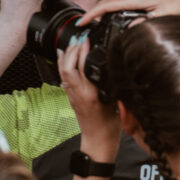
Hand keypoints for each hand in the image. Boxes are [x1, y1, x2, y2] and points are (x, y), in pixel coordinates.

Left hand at [58, 32, 119, 155]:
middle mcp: (78, 93)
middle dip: (71, 51)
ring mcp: (72, 95)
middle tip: (78, 39)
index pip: (84, 68)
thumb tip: (107, 68)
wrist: (98, 140)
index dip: (84, 52)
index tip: (87, 40)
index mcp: (92, 95)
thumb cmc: (110, 126)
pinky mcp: (70, 97)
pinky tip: (66, 59)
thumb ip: (109, 86)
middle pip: (68, 67)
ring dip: (65, 56)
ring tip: (70, 44)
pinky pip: (64, 77)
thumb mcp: (115, 103)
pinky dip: (64, 65)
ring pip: (63, 71)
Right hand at [78, 0, 179, 23]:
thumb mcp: (165, 15)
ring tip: (92, 20)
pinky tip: (109, 12)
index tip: (82, 22)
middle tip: (83, 23)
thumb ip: (147, 22)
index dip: (92, 14)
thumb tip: (130, 29)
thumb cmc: (177, 1)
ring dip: (99, 8)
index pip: (107, 6)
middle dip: (91, 12)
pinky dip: (107, 5)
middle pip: (104, 1)